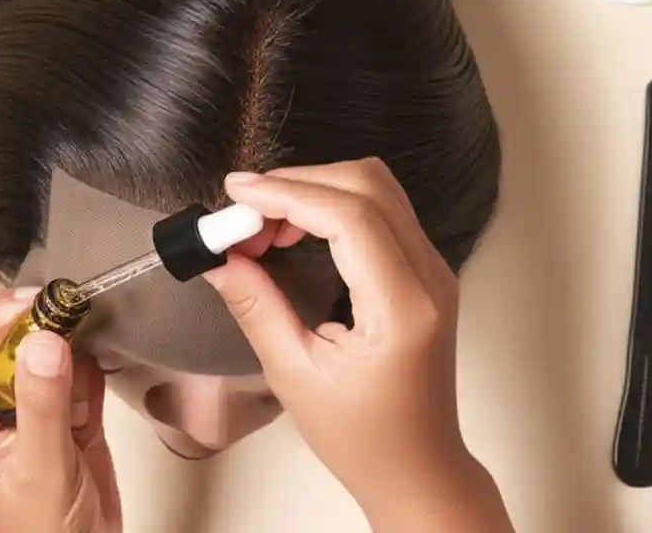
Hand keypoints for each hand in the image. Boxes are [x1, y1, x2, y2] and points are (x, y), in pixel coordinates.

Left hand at [0, 288, 121, 532]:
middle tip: (74, 304)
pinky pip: (72, 372)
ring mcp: (25, 409)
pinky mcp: (63, 414)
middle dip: (37, 321)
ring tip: (93, 317)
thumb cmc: (41, 531)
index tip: (39, 301)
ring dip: (67, 334)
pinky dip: (89, 359)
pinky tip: (104, 346)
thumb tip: (43, 339)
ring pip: (40, 351)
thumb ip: (41, 405)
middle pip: (3, 341)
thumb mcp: (40, 468)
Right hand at [205, 158, 512, 532]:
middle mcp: (430, 277)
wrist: (418, 468)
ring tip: (264, 224)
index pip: (350, 217)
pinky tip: (295, 229)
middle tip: (244, 213)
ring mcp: (435, 270)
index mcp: (402, 308)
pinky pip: (383, 211)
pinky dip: (334, 205)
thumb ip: (256, 306)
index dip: (288, 194)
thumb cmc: (362, 436)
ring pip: (377, 188)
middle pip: (368, 185)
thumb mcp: (295, 375)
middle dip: (299, 183)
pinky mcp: (427, 271)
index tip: (236, 195)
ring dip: (317, 189)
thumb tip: (217, 257)